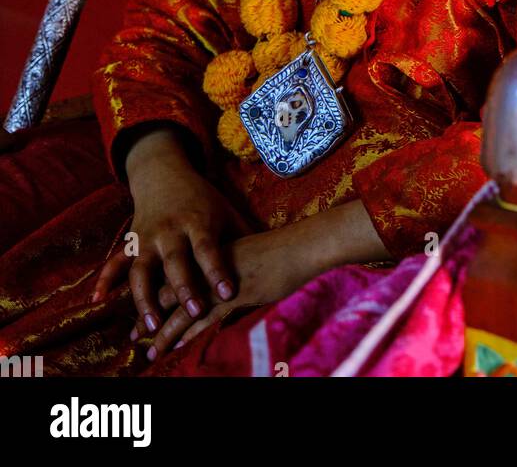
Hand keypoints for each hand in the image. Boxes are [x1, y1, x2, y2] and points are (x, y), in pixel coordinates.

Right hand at [91, 126, 253, 332]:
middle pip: (176, 261)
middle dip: (184, 287)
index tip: (228, 293)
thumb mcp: (226, 210)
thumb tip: (280, 254)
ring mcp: (147, 238)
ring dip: (144, 298)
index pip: (209, 249)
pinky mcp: (131, 243)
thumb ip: (245, 235)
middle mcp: (170, 231)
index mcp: (198, 222)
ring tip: (151, 325)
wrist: (164, 174)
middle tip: (195, 312)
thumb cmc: (203, 200)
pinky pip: (115, 263)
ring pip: (141, 270)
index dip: (218, 271)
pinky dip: (105, 280)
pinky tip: (98, 301)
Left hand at [138, 198, 389, 360]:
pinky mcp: (237, 292)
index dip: (157, 293)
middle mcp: (209, 263)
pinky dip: (189, 332)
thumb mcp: (249, 256)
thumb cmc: (282, 251)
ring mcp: (222, 278)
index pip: (175, 272)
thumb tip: (221, 285)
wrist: (303, 244)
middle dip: (151, 315)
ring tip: (149, 351)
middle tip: (134, 336)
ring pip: (183, 307)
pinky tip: (175, 345)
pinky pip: (206, 316)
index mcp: (210, 251)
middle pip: (171, 290)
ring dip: (165, 332)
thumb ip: (231, 268)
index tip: (142, 311)